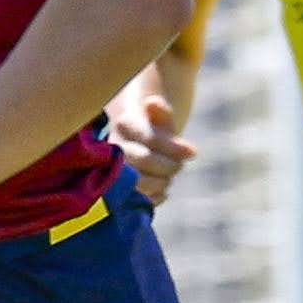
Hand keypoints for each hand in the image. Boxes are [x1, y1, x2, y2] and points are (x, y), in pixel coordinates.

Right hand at [108, 86, 196, 207]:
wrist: (137, 149)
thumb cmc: (153, 132)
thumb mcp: (161, 120)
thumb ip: (162, 112)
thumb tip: (152, 103)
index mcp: (124, 124)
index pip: (151, 137)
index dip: (174, 147)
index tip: (192, 152)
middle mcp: (112, 146)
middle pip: (145, 159)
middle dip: (168, 165)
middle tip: (177, 166)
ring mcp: (109, 170)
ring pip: (140, 182)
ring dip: (161, 182)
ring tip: (166, 177)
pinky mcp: (115, 193)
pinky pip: (139, 199)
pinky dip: (155, 196)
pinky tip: (158, 189)